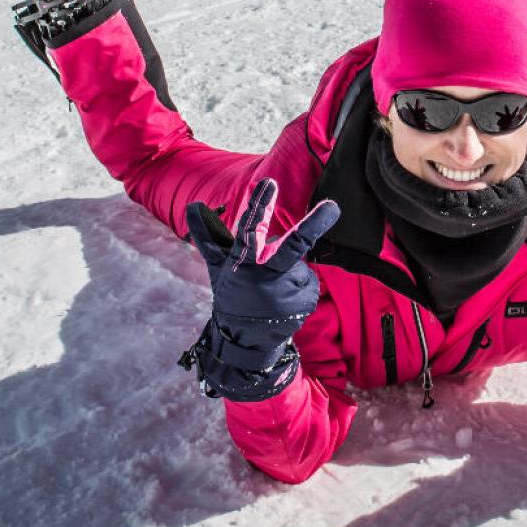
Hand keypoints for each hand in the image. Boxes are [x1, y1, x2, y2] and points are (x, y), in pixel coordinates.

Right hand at [180, 179, 338, 400]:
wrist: (244, 342)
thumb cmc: (231, 294)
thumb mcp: (217, 266)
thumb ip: (208, 235)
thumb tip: (192, 205)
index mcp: (241, 263)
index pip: (249, 229)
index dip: (259, 206)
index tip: (269, 183)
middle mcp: (263, 277)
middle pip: (292, 246)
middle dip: (314, 224)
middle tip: (334, 206)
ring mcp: (285, 293)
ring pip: (299, 264)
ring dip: (290, 270)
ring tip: (272, 289)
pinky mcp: (302, 304)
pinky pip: (308, 282)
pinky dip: (299, 286)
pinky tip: (283, 299)